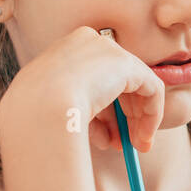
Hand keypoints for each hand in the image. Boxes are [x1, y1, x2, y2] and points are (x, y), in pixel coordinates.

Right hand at [0, 26, 164, 153]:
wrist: (38, 108)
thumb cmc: (38, 117)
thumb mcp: (60, 113)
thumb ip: (86, 115)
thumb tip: (106, 133)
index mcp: (65, 51)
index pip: (95, 79)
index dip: (106, 111)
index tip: (109, 136)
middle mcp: (87, 43)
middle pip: (118, 80)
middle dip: (125, 116)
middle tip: (125, 143)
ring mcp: (106, 49)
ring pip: (137, 86)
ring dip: (138, 119)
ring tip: (133, 147)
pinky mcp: (126, 63)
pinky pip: (152, 88)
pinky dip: (152, 114)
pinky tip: (144, 138)